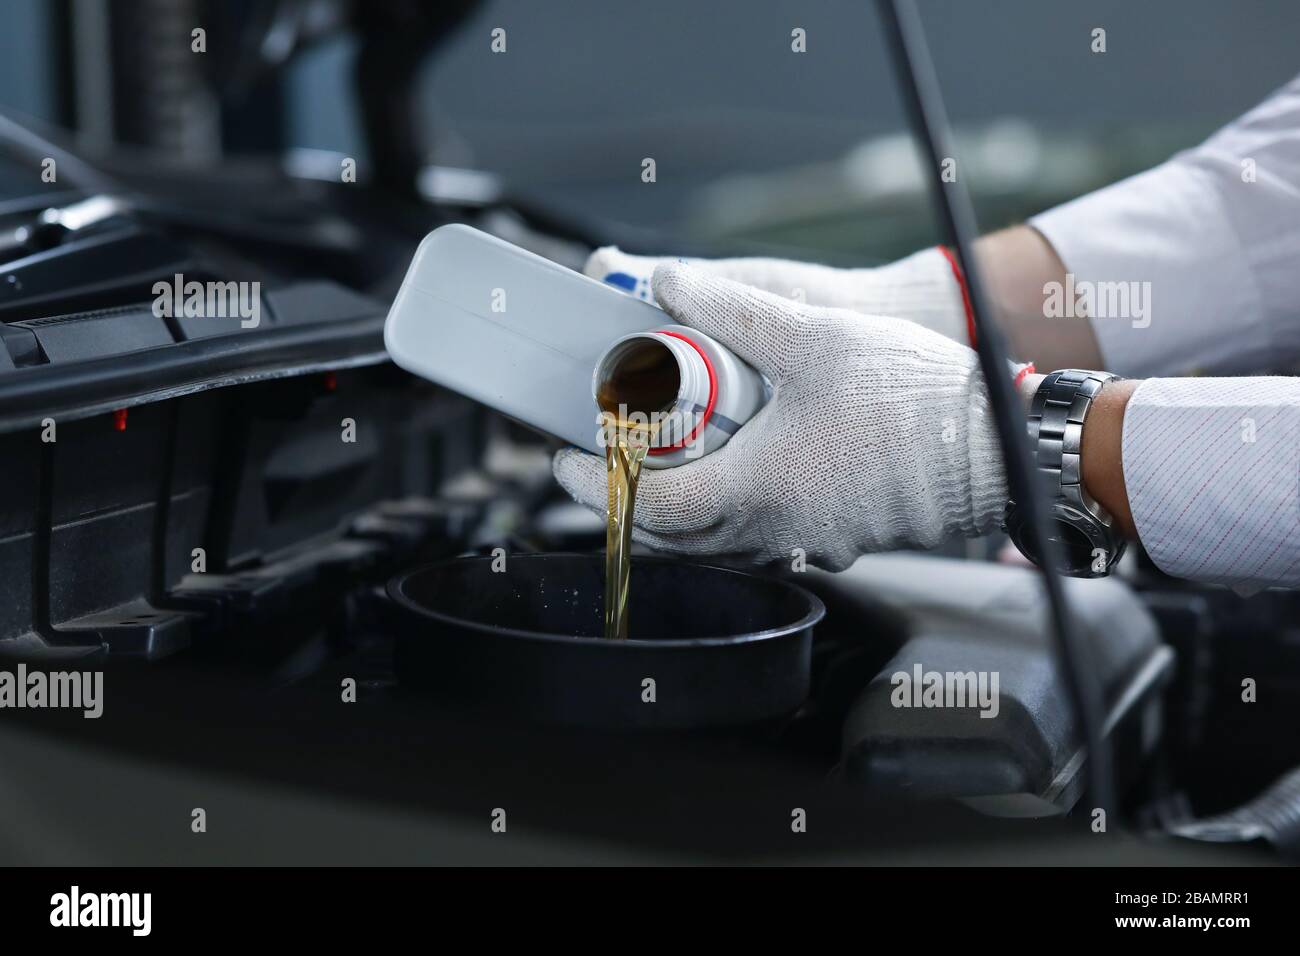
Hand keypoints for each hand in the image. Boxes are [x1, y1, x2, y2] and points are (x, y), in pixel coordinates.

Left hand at [553, 262, 1008, 570]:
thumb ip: (732, 309)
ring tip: (655, 465)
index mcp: (756, 489)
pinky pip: (758, 543)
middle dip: (623, 504)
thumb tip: (669, 282)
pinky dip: (723, 519)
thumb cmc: (913, 400)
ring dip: (673, 515)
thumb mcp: (812, 337)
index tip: (569, 456)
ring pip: (714, 547)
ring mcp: (807, 542)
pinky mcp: (835, 540)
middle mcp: (774, 530)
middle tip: (601, 462)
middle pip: (670, 539)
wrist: (995, 444)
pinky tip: (731, 476)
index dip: (596, 483)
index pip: (648, 507)